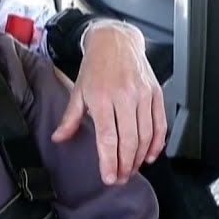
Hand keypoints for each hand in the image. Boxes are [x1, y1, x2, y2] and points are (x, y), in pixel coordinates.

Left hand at [51, 21, 165, 184]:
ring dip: (140, 157)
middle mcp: (124, 96)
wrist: (115, 40)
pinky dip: (157, 143)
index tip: (109, 178)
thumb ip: (70, 118)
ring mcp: (142, 94)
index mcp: (101, 97)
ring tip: (132, 169)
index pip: (107, 138)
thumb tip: (58, 138)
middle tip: (121, 177)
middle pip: (129, 141)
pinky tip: (149, 155)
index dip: (109, 162)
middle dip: (125, 165)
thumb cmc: (96, 66)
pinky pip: (160, 124)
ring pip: (146, 135)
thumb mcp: (78, 90)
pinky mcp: (156, 93)